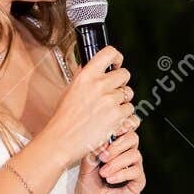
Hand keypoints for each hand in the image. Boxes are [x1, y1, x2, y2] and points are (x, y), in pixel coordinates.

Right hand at [46, 45, 134, 168]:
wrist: (63, 140)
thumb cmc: (64, 118)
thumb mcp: (70, 90)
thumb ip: (84, 77)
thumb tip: (94, 66)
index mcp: (86, 76)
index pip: (109, 53)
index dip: (117, 58)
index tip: (116, 64)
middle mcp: (99, 85)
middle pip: (124, 74)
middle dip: (121, 84)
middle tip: (112, 94)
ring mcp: (109, 100)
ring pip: (128, 94)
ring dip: (122, 102)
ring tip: (108, 112)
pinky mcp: (117, 115)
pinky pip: (130, 110)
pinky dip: (123, 116)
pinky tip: (110, 121)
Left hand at [75, 126, 144, 193]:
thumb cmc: (87, 188)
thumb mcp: (85, 166)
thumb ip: (92, 152)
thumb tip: (99, 140)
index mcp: (115, 148)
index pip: (123, 130)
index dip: (120, 126)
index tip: (109, 132)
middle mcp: (126, 156)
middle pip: (133, 137)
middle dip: (117, 145)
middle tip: (103, 156)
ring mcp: (133, 168)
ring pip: (134, 154)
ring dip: (117, 162)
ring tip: (103, 173)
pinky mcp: (138, 183)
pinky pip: (136, 172)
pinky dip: (122, 174)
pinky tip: (110, 180)